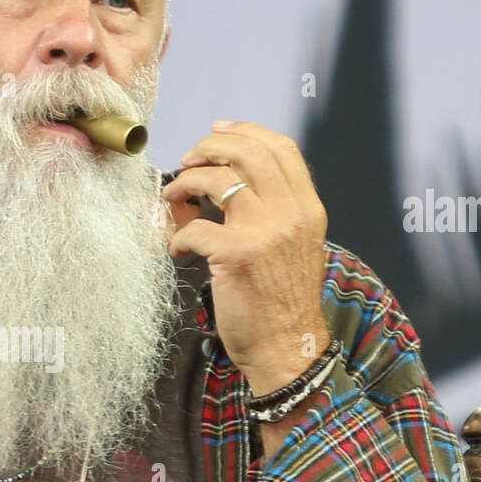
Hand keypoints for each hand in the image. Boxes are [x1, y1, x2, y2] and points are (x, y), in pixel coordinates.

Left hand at [162, 120, 329, 394]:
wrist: (288, 349)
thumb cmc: (283, 303)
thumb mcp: (295, 247)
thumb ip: (275, 213)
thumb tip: (229, 183)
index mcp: (308, 208)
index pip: (281, 148)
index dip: (245, 132)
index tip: (217, 132)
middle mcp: (290, 212)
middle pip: (246, 152)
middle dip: (207, 148)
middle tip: (186, 161)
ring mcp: (264, 231)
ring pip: (214, 179)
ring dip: (183, 185)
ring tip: (172, 202)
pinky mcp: (235, 255)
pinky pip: (193, 228)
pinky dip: (176, 236)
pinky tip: (179, 251)